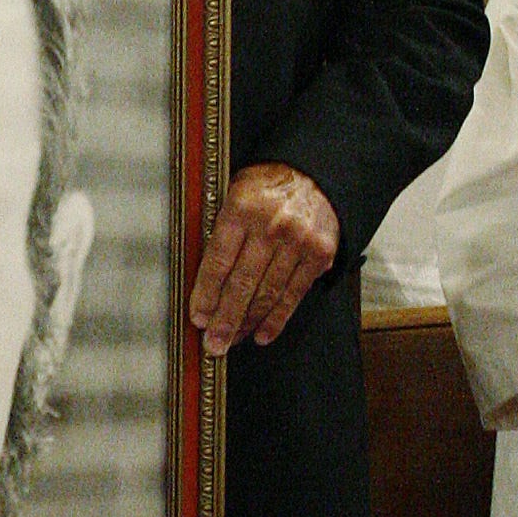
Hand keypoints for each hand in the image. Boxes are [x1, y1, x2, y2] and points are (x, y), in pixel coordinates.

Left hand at [189, 162, 339, 355]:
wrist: (313, 172)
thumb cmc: (263, 186)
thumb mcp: (232, 194)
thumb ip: (219, 232)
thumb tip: (200, 281)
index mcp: (241, 209)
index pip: (218, 262)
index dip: (206, 295)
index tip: (198, 318)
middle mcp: (271, 226)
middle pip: (243, 284)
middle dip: (225, 319)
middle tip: (212, 345)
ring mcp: (298, 241)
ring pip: (268, 293)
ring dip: (247, 323)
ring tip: (232, 341)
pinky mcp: (319, 254)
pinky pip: (294, 294)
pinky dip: (277, 318)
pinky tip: (261, 334)